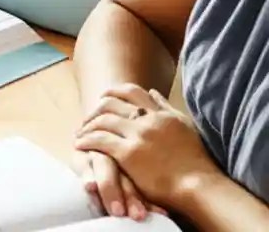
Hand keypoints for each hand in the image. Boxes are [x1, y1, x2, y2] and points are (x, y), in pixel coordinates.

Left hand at [75, 84, 222, 209]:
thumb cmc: (196, 163)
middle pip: (112, 104)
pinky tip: (80, 145)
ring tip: (80, 133)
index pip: (132, 91)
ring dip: (87, 126)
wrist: (200, 187)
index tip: (103, 97)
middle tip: (87, 118)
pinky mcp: (128, 153)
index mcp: (162, 114)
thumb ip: (166, 109)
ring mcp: (138, 135)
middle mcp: (149, 120)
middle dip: (95, 109)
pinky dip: (86, 140)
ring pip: (103, 120)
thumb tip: (153, 92)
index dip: (113, 92)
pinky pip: (99, 140)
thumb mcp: (184, 127)